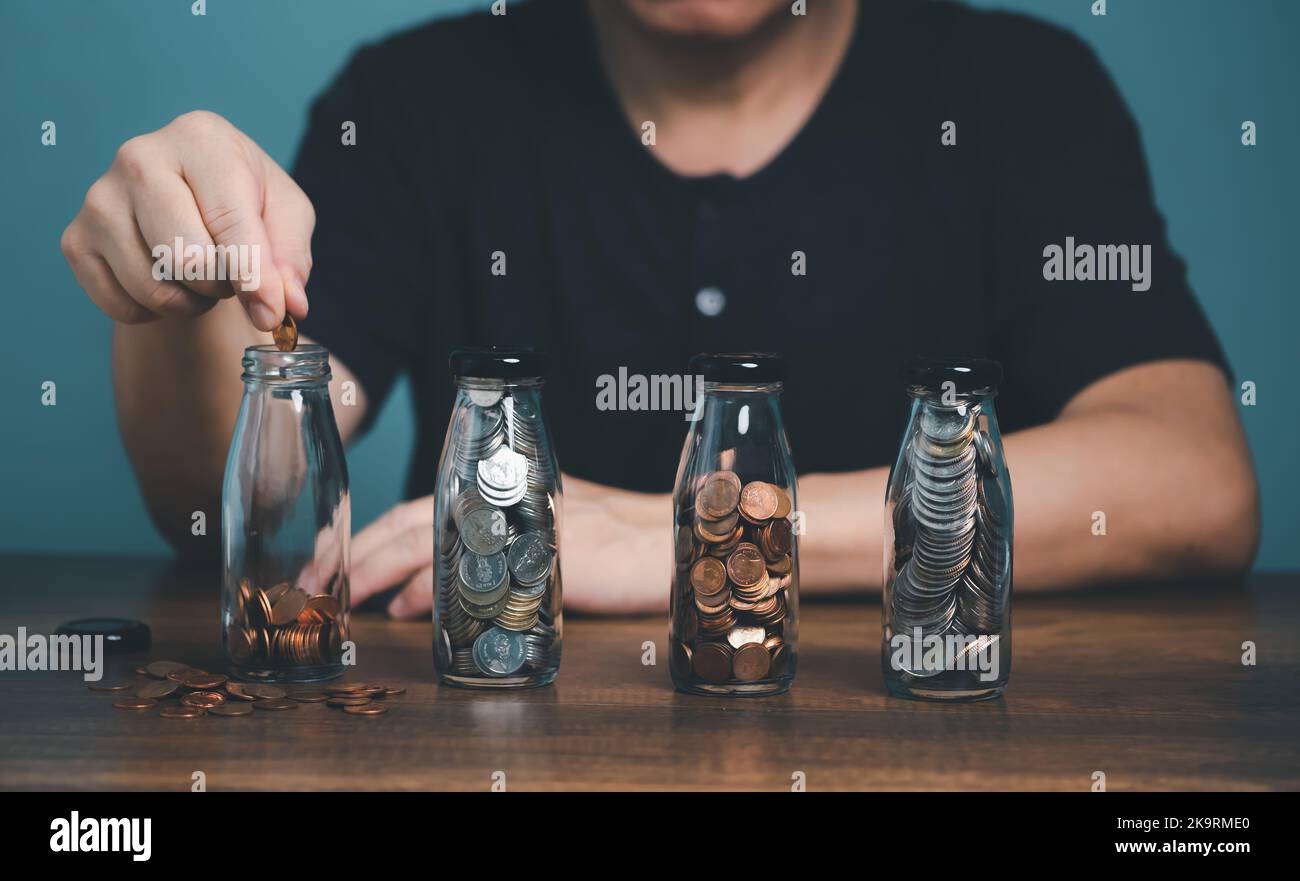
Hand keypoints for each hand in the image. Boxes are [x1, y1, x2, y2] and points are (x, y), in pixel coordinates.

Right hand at [61, 110, 312, 330]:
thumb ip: (290, 259)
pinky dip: (155, 312)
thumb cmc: (246, 198)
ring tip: (204, 276)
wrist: (192, 194)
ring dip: (193, 303)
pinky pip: (122, 306)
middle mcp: (138, 158)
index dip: (254, 276)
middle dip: (222, 286)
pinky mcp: (76, 238)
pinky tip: (168, 281)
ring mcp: (99, 198)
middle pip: (186, 259)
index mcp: (199, 139)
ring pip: (154, 289)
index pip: (229, 221)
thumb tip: (286, 307)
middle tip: (232, 275)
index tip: (273, 313)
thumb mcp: (286, 215)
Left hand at [348, 477, 670, 618]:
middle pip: (416, 519)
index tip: (327, 549)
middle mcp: (506, 500)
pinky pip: (479, 572)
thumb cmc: (613, 536)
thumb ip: (485, 545)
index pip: (419, 505)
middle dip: (360, 548)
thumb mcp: (542, 527)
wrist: (669, 540)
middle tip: (311, 574)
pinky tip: (410, 607)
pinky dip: (438, 590)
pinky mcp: (544, 556)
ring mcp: (522, 526)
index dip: (370, 528)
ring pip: (436, 540)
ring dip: (384, 567)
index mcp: (500, 488)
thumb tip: (418, 586)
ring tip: (347, 590)